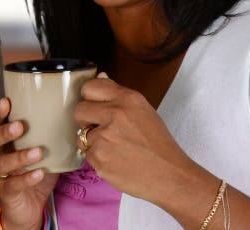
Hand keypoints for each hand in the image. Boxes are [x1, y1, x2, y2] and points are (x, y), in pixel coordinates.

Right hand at [0, 97, 57, 229]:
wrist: (28, 209)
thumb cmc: (34, 173)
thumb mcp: (42, 151)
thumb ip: (49, 136)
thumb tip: (73, 116)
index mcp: (2, 142)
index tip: (6, 101)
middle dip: (4, 131)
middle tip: (20, 125)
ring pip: (1, 163)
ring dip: (19, 156)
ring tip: (38, 151)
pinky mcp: (6, 193)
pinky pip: (13, 185)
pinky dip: (27, 178)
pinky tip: (40, 173)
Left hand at [74, 73, 195, 204]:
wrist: (170, 175)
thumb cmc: (158, 143)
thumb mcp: (143, 110)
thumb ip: (117, 94)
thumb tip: (99, 76)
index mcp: (127, 99)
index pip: (89, 87)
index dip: (89, 98)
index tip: (94, 105)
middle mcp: (114, 114)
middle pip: (79, 110)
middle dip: (86, 120)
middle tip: (102, 129)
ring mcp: (105, 137)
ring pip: (83, 135)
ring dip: (95, 142)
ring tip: (116, 148)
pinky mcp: (99, 158)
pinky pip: (88, 154)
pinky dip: (99, 159)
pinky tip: (116, 160)